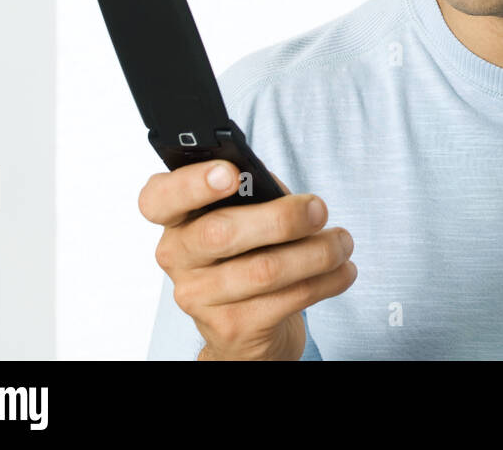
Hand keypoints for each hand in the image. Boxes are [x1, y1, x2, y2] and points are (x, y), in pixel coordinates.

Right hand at [139, 160, 355, 359]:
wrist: (247, 327)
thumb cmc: (249, 252)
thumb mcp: (247, 215)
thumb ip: (255, 194)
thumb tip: (278, 189)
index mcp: (176, 219)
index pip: (159, 199)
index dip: (192, 184)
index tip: (231, 173)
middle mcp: (177, 257)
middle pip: (220, 234)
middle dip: (280, 218)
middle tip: (319, 210)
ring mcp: (200, 298)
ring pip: (264, 271)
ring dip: (317, 253)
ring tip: (343, 243)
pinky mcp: (233, 328)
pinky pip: (287, 299)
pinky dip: (325, 281)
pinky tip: (343, 270)